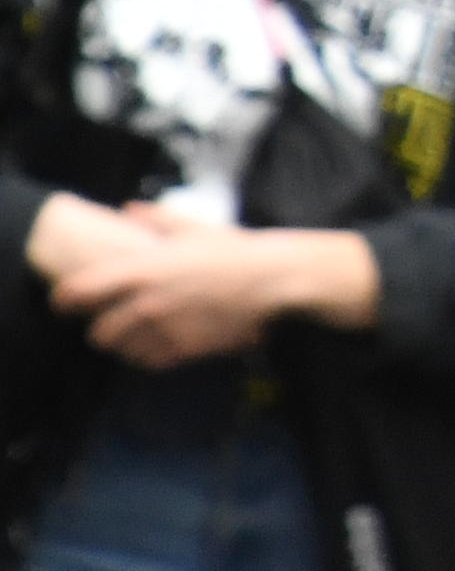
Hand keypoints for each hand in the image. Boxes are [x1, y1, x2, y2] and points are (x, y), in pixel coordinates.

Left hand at [34, 203, 376, 364]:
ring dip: (123, 343)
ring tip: (137, 331)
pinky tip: (160, 340)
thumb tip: (128, 209)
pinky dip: (147, 354)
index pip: (77, 292)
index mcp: (142, 270)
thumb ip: (156, 220)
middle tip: (110, 317)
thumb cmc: (237, 250)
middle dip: (100, 325)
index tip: (66, 300)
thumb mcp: (195, 228)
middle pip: (96, 331)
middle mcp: (144, 304)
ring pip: (120, 350)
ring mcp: (162, 331)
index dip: (64, 298)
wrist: (274, 281)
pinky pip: (147, 361)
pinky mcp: (181, 351)